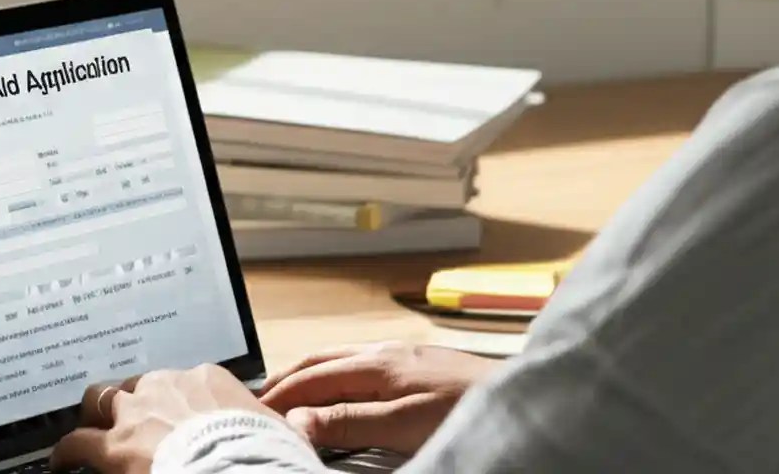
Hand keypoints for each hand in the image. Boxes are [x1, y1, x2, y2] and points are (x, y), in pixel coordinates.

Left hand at [52, 364, 284, 473]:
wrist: (238, 473)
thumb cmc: (264, 457)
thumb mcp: (277, 433)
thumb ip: (268, 426)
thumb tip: (290, 432)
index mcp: (208, 380)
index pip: (183, 383)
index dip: (174, 401)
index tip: (175, 416)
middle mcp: (167, 387)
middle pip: (136, 385)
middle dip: (128, 401)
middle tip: (125, 420)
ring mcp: (136, 414)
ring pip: (100, 401)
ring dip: (94, 415)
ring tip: (87, 431)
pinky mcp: (113, 447)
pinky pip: (77, 443)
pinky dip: (67, 453)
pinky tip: (62, 464)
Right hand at [258, 342, 499, 453]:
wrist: (525, 400)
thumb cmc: (468, 413)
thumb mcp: (404, 425)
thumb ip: (350, 421)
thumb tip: (297, 420)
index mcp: (377, 364)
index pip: (312, 377)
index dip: (280, 394)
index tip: (252, 410)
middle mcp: (385, 352)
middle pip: (321, 360)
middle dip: (286, 377)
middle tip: (257, 398)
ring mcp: (403, 356)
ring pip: (340, 359)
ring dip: (308, 374)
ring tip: (288, 391)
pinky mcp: (419, 364)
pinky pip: (360, 364)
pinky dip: (334, 375)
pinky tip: (339, 387)